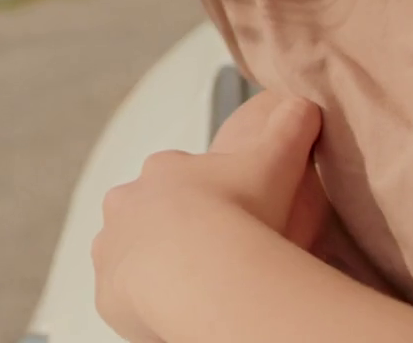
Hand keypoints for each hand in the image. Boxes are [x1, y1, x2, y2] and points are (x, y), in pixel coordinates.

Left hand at [90, 91, 324, 340]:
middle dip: (173, 232)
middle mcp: (126, 203)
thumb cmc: (239, 216)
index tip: (229, 219)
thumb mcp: (275, 162)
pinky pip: (124, 297)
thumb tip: (306, 104)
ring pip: (131, 255)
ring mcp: (110, 246)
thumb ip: (289, 129)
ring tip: (194, 286)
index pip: (179, 179)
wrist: (205, 274)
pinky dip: (144, 302)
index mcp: (163, 170)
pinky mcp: (106, 290)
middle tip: (211, 255)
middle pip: (148, 215)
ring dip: (154, 266)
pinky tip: (175, 308)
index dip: (206, 200)